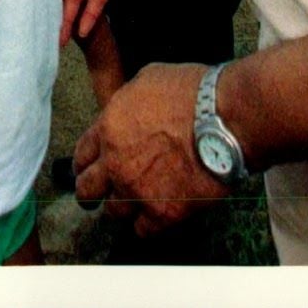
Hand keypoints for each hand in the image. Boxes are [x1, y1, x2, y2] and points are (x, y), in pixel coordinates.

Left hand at [73, 62, 227, 234]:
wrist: (226, 119)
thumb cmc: (195, 93)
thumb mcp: (150, 77)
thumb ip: (129, 100)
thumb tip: (128, 107)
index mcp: (110, 128)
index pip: (82, 154)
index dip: (85, 162)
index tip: (89, 168)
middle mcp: (116, 163)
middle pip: (87, 190)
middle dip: (91, 191)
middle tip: (98, 194)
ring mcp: (137, 190)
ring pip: (114, 212)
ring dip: (123, 206)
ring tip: (135, 201)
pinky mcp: (162, 212)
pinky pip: (143, 230)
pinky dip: (148, 224)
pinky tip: (156, 215)